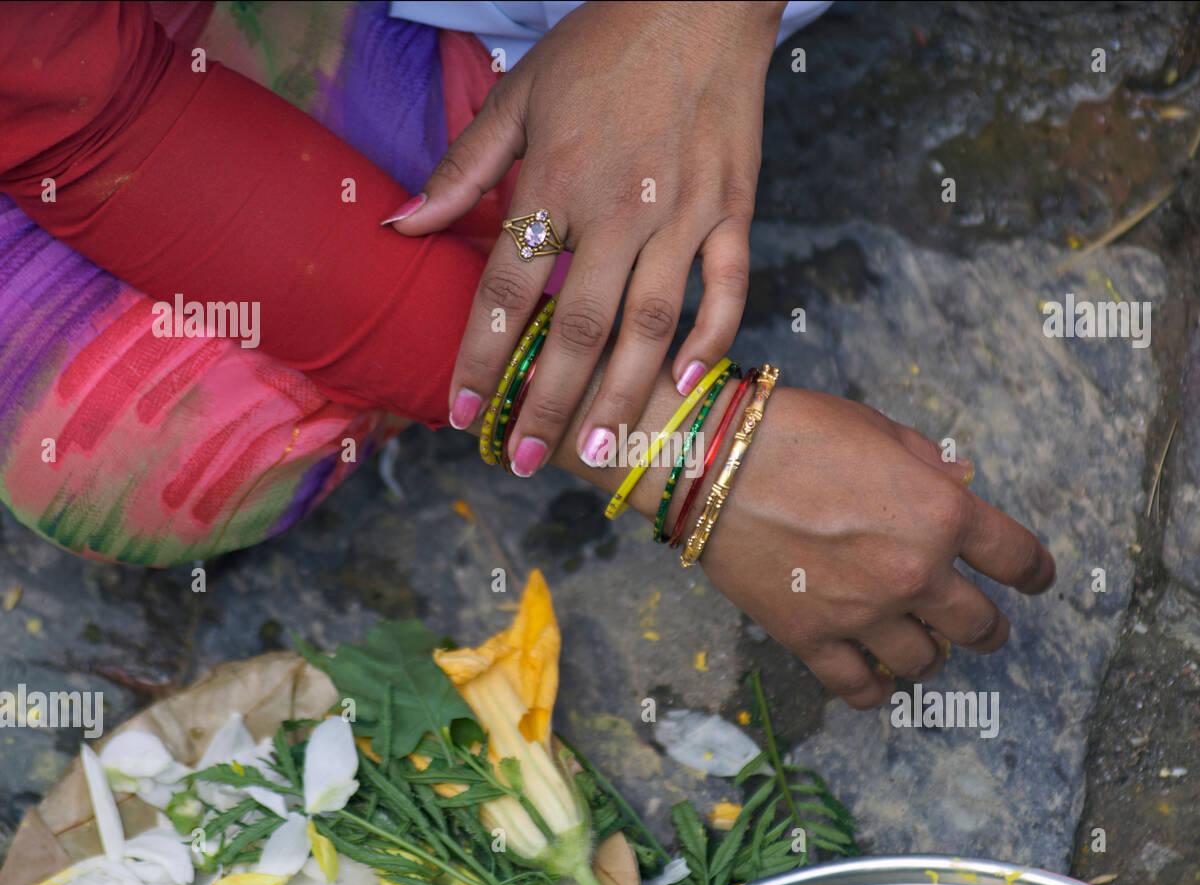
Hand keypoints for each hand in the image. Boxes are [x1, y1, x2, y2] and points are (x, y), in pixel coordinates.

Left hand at [391, 1, 784, 474]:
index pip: (508, 289)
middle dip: (547, 401)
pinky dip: (711, 341)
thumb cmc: (602, 46)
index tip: (458, 413)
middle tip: (526, 459)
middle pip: (580, 327)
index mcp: (558, 180)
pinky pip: (728, 289)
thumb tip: (400, 225)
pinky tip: (686, 388)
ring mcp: (685, 211)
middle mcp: (620, 207)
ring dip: (624, 394)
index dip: (479, 357)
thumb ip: (462, 169)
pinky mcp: (734, 209)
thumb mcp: (519, 95)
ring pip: (654, 324)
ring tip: (599, 450)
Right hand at [698, 389, 1056, 707]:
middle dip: (989, 627)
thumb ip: (927, 464)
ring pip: (924, 663)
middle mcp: (914, 571)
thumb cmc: (793, 431)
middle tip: (984, 626)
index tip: (1037, 579)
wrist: (711, 463)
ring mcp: (863, 612)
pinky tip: (876, 682)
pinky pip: (859, 687)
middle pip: (979, 625)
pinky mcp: (811, 637)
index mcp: (941, 513)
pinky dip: (875, 691)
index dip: (1036, 571)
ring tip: (924, 648)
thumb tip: (959, 483)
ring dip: (932, 656)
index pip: (1015, 557)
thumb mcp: (876, 428)